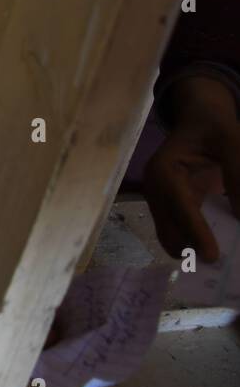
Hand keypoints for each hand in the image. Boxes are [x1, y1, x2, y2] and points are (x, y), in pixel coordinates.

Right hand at [143, 76, 239, 262]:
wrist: (200, 120)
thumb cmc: (214, 127)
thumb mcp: (233, 142)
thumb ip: (237, 174)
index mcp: (164, 170)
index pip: (179, 206)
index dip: (195, 232)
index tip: (212, 257)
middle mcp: (155, 188)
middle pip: (168, 229)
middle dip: (191, 248)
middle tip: (221, 266)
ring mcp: (161, 200)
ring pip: (172, 236)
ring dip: (194, 249)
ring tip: (220, 264)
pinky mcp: (172, 207)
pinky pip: (182, 231)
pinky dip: (198, 242)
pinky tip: (216, 249)